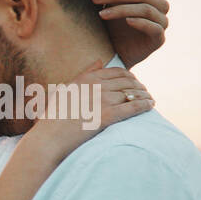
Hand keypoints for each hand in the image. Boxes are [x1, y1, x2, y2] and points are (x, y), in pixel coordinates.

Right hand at [27, 61, 153, 157]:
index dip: (130, 76)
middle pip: (128, 81)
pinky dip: (145, 105)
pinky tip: (150, 106)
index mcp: (87, 79)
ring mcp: (102, 100)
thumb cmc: (54, 117)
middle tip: (145, 91)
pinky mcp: (108, 116)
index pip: (117, 72)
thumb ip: (84, 74)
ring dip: (145, 94)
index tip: (134, 82)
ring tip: (149, 99)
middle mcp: (96, 86)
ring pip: (133, 93)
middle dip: (140, 85)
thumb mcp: (66, 89)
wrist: (49, 138)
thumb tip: (100, 61)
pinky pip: (133, 107)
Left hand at [96, 0, 169, 68]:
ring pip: (146, 9)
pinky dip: (140, 22)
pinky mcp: (158, 39)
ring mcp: (162, 22)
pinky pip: (154, 27)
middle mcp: (160, 5)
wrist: (112, 54)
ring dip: (121, 9)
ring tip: (101, 15)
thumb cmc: (113, 25)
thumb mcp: (113, 3)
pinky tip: (126, 22)